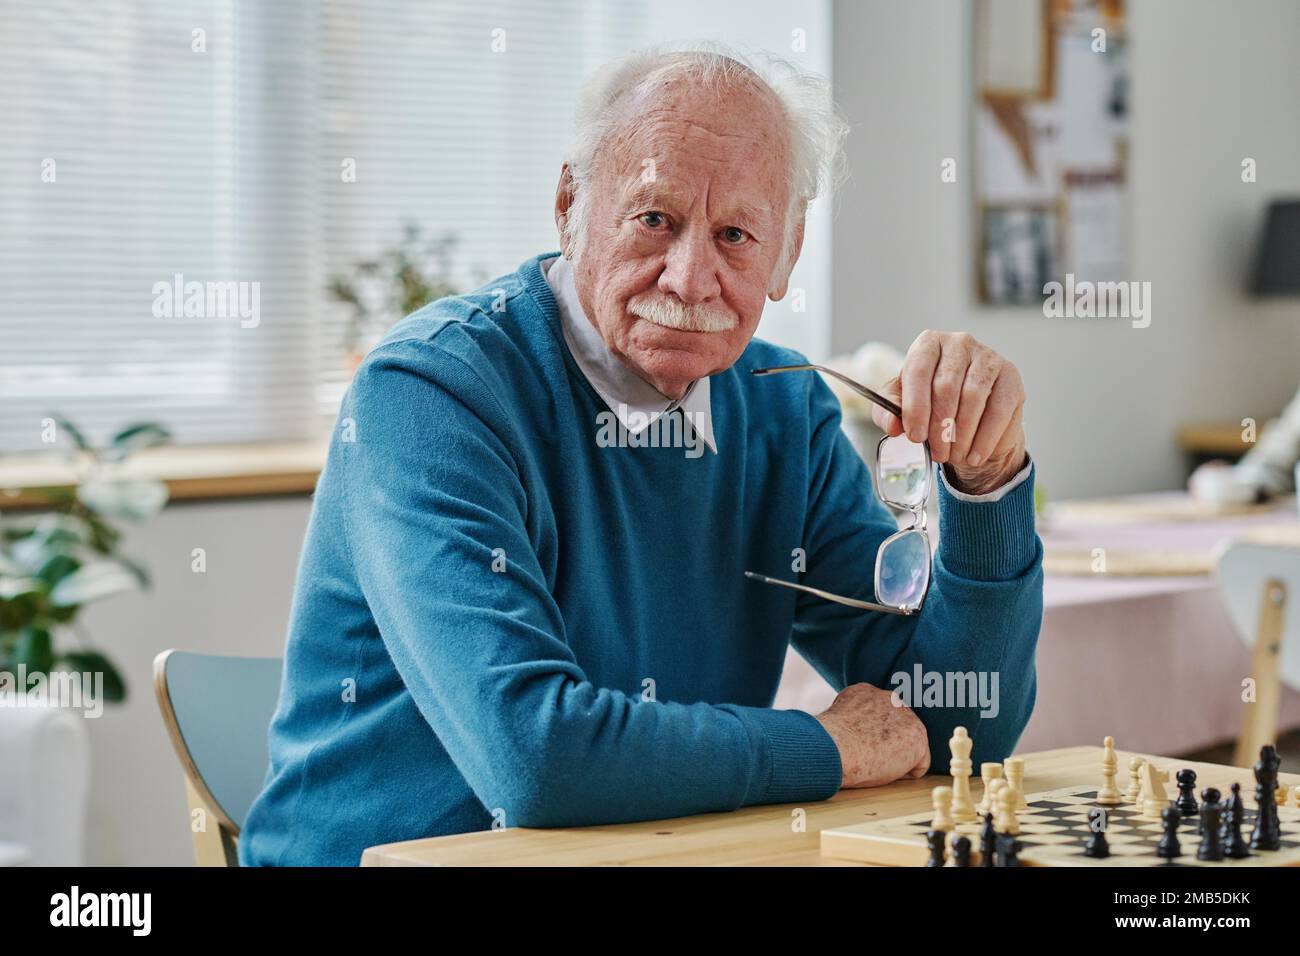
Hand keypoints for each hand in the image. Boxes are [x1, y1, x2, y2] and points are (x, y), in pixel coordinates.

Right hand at [815, 682, 930, 787]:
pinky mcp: (918, 737)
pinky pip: (918, 765)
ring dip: (894, 759)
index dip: (870, 737)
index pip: (879, 717)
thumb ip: (854, 721)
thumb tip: (858, 736)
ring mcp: (907, 717)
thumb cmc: (829, 743)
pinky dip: (903, 774)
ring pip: (908, 747)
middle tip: (867, 758)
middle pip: (898, 731)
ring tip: (872, 762)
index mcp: (867, 693)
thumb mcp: (838, 720)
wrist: (834, 747)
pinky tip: (883, 768)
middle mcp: (890, 699)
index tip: (858, 747)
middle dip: (888, 745)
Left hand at [870, 330, 1026, 495]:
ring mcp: (988, 357)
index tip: (915, 436)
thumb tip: (892, 426)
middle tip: (936, 452)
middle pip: (946, 386)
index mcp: (928, 344)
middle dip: (939, 426)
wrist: (971, 418)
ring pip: (973, 397)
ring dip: (962, 434)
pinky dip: (984, 438)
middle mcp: (959, 343)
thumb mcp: (902, 407)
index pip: (918, 371)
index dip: (916, 407)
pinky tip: (974, 455)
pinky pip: (998, 410)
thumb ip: (889, 412)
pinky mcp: (1010, 377)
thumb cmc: (932, 405)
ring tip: (953, 455)